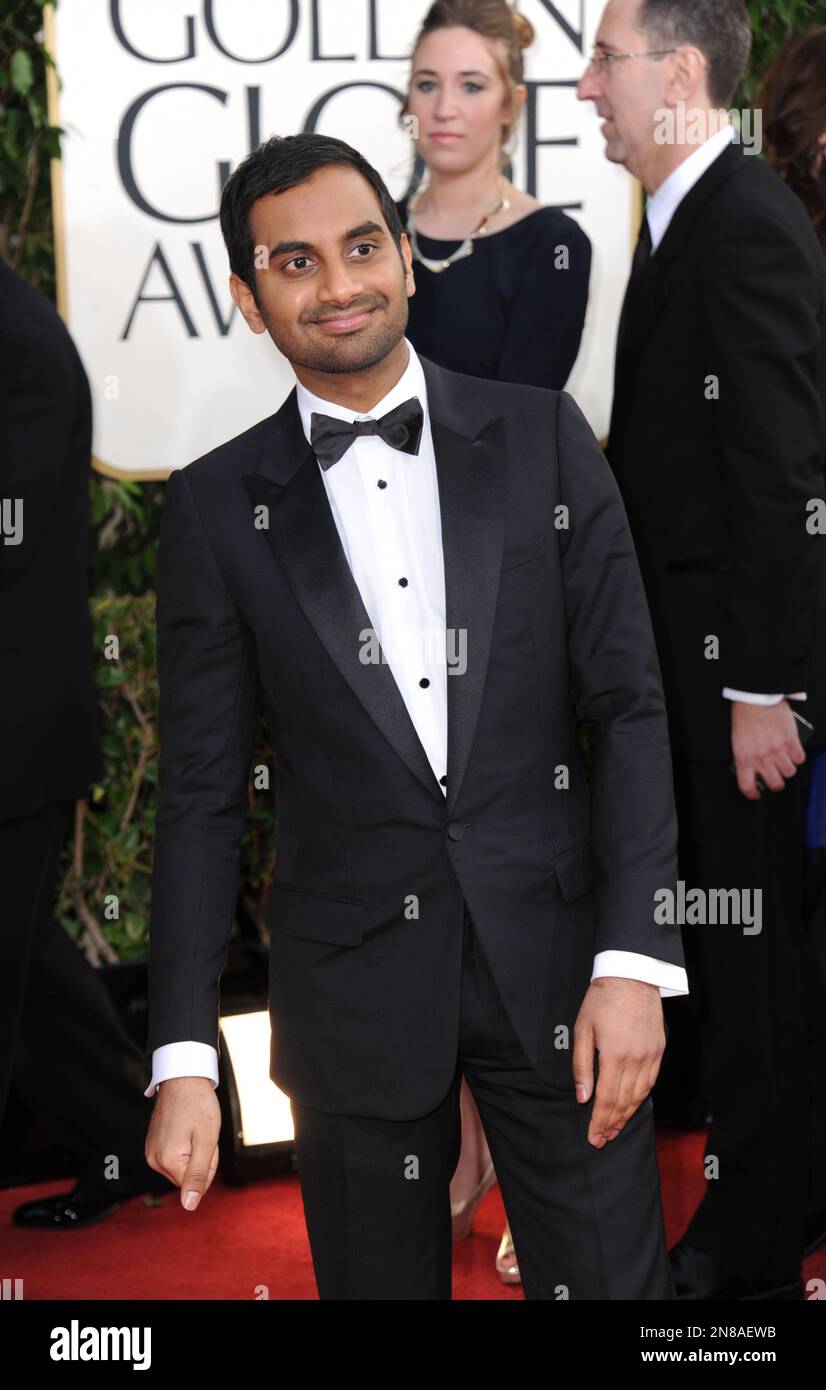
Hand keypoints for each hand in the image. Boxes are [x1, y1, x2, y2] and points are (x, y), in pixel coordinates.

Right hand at [145, 1076, 219, 1211]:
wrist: (183, 1077)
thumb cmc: (198, 1104)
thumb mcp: (207, 1141)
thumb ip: (198, 1175)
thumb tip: (190, 1206)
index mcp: (166, 1161)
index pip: (197, 1183)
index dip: (209, 1163)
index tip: (206, 1140)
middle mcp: (154, 1159)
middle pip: (188, 1175)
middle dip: (202, 1157)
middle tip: (201, 1132)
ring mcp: (151, 1151)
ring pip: (183, 1166)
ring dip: (194, 1151)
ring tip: (194, 1128)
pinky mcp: (153, 1144)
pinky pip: (175, 1156)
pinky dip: (186, 1145)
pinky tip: (186, 1127)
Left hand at [572, 977, 664, 1148]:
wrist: (631, 976)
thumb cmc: (602, 1000)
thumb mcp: (583, 1030)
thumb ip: (582, 1066)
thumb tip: (583, 1097)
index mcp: (614, 1055)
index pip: (607, 1099)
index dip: (599, 1120)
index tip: (593, 1136)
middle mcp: (636, 1059)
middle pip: (624, 1102)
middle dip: (612, 1124)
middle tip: (601, 1140)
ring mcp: (650, 1056)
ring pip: (639, 1095)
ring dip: (626, 1115)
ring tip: (615, 1130)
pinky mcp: (659, 1050)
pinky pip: (650, 1082)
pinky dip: (640, 1098)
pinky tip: (632, 1107)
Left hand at [731, 699, 804, 800]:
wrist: (755, 699)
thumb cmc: (745, 717)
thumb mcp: (738, 742)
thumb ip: (746, 758)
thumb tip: (754, 771)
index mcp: (744, 758)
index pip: (747, 786)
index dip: (753, 794)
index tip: (756, 794)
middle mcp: (761, 757)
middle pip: (775, 783)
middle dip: (776, 783)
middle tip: (775, 777)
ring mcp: (777, 750)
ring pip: (789, 772)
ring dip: (788, 769)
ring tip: (784, 761)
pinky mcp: (791, 741)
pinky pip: (799, 758)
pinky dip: (797, 757)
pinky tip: (792, 751)